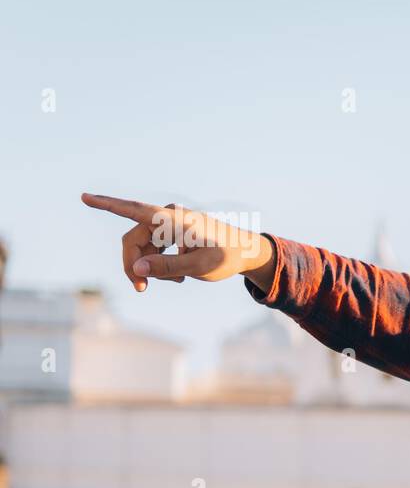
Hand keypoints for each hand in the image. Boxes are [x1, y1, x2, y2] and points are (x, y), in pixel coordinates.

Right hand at [81, 193, 274, 291]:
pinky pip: (153, 250)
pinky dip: (160, 265)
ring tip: (177, 282)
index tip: (84, 197)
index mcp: (174, 220)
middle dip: (134, 264)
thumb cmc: (226, 257)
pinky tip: (178, 277)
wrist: (246, 252)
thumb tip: (137, 269)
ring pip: (143, 248)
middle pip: (134, 239)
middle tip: (141, 290)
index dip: (108, 205)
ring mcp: (169, 225)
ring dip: (152, 268)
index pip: (135, 210)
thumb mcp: (199, 267)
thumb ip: (167, 268)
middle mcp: (168, 218)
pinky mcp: (171, 234)